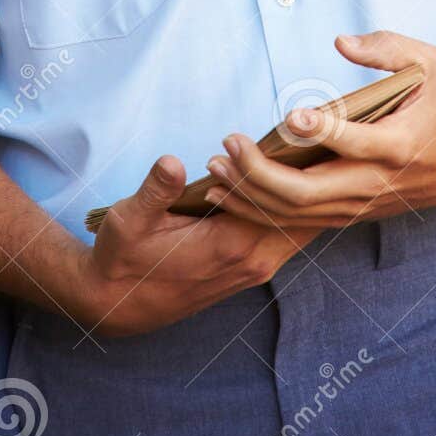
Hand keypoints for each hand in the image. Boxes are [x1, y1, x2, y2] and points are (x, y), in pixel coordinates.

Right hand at [75, 154, 320, 337]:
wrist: (119, 306)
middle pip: (304, 214)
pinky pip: (288, 238)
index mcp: (230, 244)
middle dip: (311, 176)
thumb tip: (172, 161)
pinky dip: (299, 212)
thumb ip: (156, 191)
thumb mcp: (129, 219)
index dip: (289, 162)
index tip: (298, 129)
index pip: (279, 197)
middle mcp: (252, 260)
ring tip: (312, 153)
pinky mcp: (250, 271)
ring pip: (302, 229)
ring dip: (308, 195)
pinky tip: (297, 185)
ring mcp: (255, 269)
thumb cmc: (123, 258)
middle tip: (316, 135)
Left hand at [201, 31, 435, 230]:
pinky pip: (295, 220)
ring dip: (250, 193)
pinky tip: (226, 191)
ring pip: (295, 213)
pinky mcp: (344, 214)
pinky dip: (258, 209)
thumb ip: (386, 47)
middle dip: (261, 173)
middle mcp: (375, 183)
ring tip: (215, 167)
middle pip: (309, 192)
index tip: (291, 115)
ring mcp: (357, 205)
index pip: (355, 144)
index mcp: (398, 145)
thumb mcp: (430, 63)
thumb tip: (341, 42)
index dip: (323, 132)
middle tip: (227, 143)